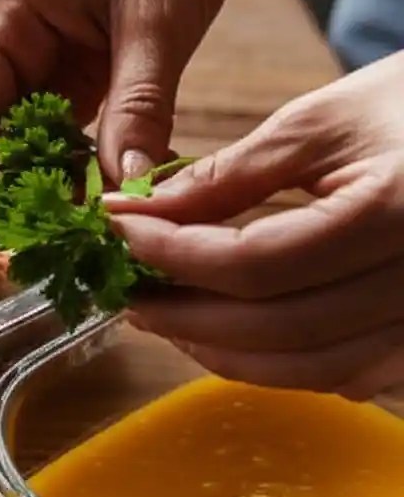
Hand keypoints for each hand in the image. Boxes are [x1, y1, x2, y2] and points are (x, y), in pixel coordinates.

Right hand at [0, 0, 226, 205]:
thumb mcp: (158, 20)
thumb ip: (139, 106)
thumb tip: (128, 190)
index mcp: (0, 25)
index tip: (54, 209)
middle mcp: (0, 52)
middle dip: (15, 190)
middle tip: (78, 220)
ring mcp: (27, 67)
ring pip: (7, 149)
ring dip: (47, 185)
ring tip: (101, 209)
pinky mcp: (59, 77)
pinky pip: (48, 138)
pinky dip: (73, 169)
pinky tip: (109, 187)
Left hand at [110, 51, 403, 398]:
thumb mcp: (323, 121)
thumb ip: (231, 176)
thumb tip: (144, 212)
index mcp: (395, 214)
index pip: (254, 263)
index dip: (173, 255)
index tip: (121, 232)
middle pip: (275, 329)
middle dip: (185, 316)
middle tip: (130, 291)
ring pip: (308, 368)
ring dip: (223, 351)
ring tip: (168, 317)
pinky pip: (347, 375)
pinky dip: (279, 363)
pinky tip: (234, 335)